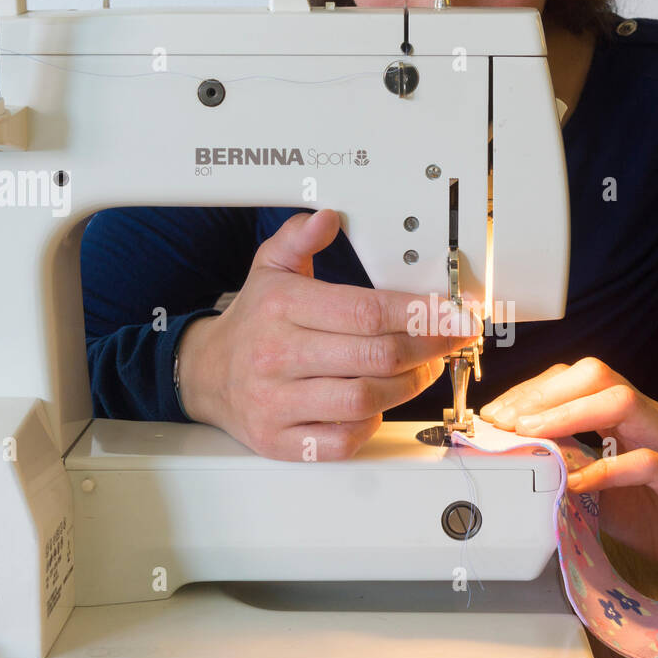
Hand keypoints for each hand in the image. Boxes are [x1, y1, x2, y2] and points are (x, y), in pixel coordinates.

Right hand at [177, 208, 480, 459]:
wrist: (205, 376)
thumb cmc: (253, 324)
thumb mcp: (269, 269)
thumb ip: (298, 239)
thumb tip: (326, 217)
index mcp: (281, 307)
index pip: (366, 312)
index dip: (419, 314)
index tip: (453, 314)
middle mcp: (277, 356)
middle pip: (375, 357)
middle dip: (428, 348)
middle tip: (448, 340)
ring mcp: (277, 402)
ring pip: (365, 401)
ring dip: (407, 386)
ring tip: (421, 369)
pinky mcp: (280, 440)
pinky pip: (343, 439)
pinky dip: (371, 424)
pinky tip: (377, 404)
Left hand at [479, 357, 657, 584]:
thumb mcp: (601, 493)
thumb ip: (567, 472)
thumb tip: (517, 463)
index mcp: (627, 418)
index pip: (577, 380)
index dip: (532, 390)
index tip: (496, 416)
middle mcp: (650, 420)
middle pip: (598, 375)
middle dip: (545, 393)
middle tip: (507, 422)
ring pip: (622, 403)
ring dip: (568, 415)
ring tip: (532, 435)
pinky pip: (648, 463)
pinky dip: (607, 469)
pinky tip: (577, 483)